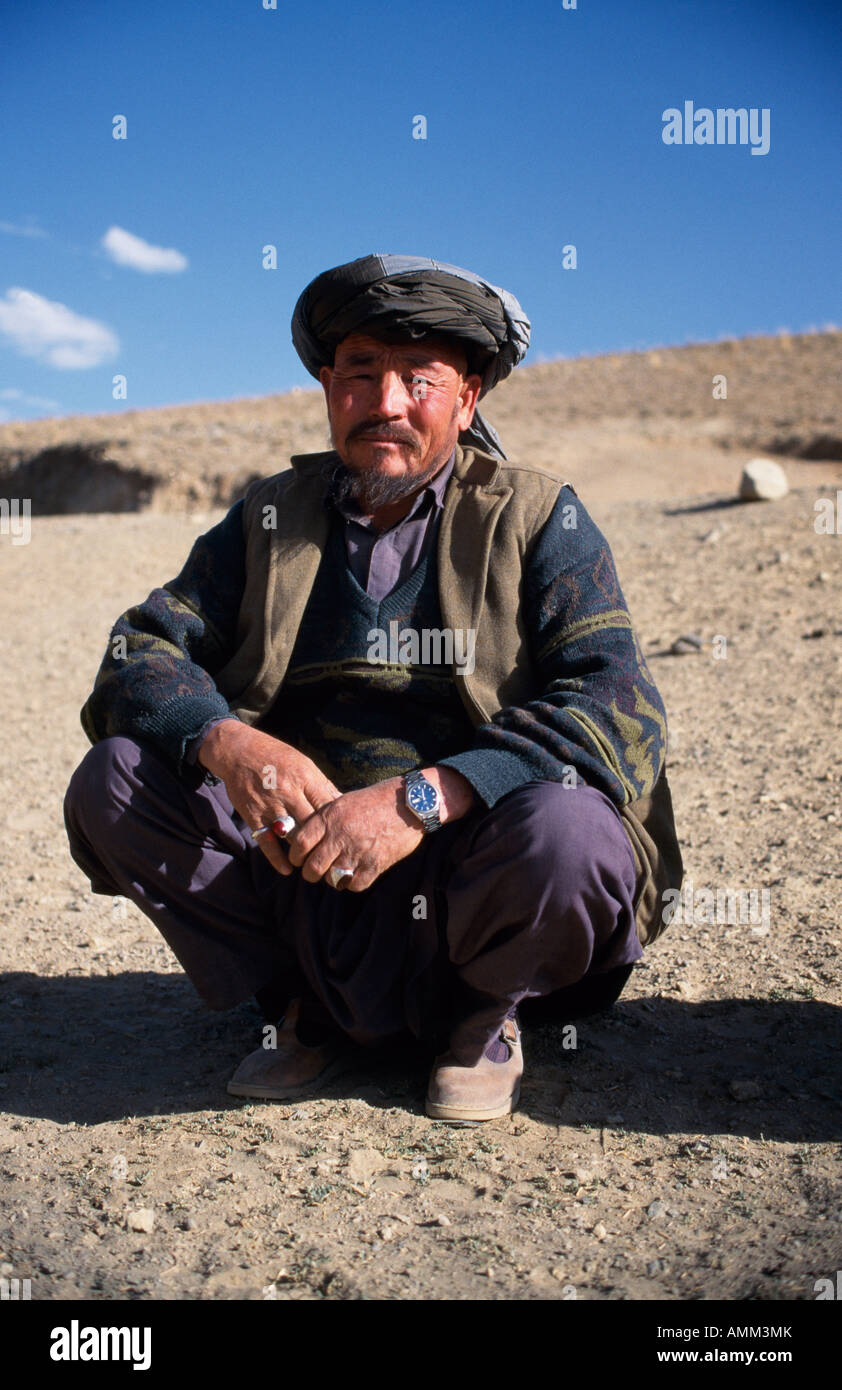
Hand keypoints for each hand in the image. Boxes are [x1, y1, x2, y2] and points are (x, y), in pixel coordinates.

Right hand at [197, 719, 340, 875]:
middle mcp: (288, 792)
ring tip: (315, 864)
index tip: (347, 835)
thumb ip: (321, 785)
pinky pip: (267, 842)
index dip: (339, 822)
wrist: (239, 752)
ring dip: (304, 852)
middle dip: (324, 841)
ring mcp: (270, 805)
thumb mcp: (303, 764)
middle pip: (312, 823)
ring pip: (292, 835)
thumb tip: (342, 804)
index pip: (327, 805)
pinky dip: (277, 858)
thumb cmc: (277, 758)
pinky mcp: (253, 815)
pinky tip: (287, 869)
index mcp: (304, 777)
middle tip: (334, 856)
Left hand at [286, 778, 423, 889]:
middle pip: (313, 866)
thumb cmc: (376, 800)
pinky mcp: (376, 863)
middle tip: (313, 873)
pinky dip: (352, 884)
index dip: (296, 855)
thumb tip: (307, 836)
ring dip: (332, 879)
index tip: (298, 859)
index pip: (301, 843)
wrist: (411, 802)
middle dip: (310, 873)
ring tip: (335, 874)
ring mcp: (358, 851)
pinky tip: (354, 876)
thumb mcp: (345, 801)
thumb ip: (325, 819)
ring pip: (332, 878)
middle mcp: (341, 835)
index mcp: (330, 817)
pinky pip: (355, 885)